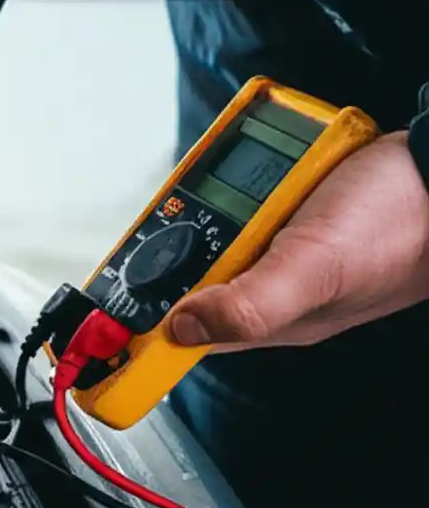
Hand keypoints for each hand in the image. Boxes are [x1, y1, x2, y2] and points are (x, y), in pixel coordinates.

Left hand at [169, 131, 428, 351]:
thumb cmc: (399, 224)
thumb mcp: (312, 266)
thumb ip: (248, 304)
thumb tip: (180, 328)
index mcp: (270, 321)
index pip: (184, 334)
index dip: (143, 323)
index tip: (109, 303)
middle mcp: (271, 290)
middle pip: (190, 274)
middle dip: (180, 242)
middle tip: (189, 212)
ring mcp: (281, 250)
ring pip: (216, 233)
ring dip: (213, 206)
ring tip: (237, 188)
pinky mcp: (292, 213)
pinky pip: (246, 200)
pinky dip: (243, 183)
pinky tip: (256, 173)